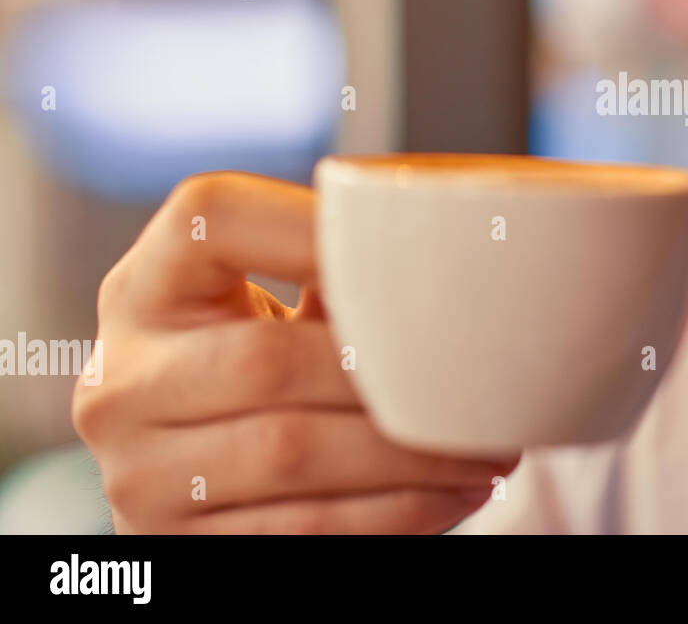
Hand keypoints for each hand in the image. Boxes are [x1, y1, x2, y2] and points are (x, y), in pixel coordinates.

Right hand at [73, 172, 517, 532]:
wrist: (200, 470)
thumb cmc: (268, 362)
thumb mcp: (276, 305)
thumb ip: (337, 272)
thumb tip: (456, 253)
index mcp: (146, 285)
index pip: (215, 218)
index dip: (315, 226)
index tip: (415, 246)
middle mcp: (121, 378)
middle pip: (267, 360)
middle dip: (393, 377)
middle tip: (484, 384)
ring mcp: (136, 472)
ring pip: (291, 455)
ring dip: (413, 456)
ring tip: (490, 448)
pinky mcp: (175, 545)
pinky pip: (303, 529)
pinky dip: (398, 511)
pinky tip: (456, 493)